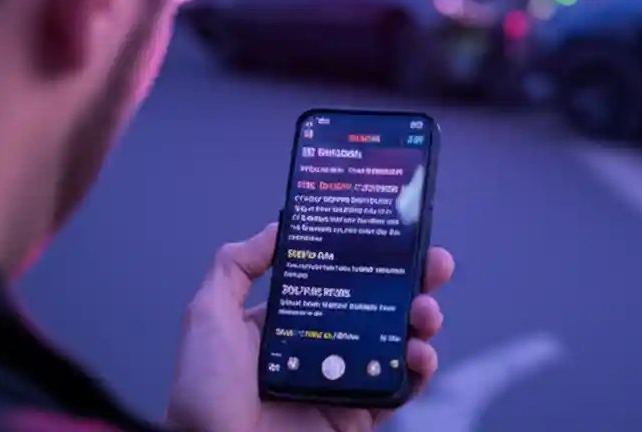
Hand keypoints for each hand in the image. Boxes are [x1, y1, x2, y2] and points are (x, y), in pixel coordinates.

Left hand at [165, 223, 454, 431]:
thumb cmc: (206, 391)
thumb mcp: (208, 316)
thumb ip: (235, 266)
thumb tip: (277, 228)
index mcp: (291, 319)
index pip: (342, 278)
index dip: (372, 255)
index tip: (398, 233)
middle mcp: (323, 344)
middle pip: (381, 304)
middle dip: (415, 281)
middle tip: (435, 264)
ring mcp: (344, 379)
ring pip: (399, 342)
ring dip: (423, 320)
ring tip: (425, 313)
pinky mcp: (359, 412)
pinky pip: (400, 388)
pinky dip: (419, 370)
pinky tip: (420, 354)